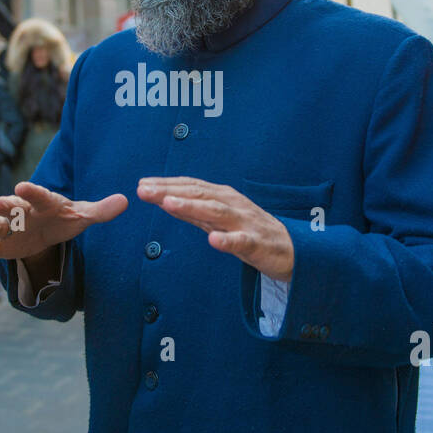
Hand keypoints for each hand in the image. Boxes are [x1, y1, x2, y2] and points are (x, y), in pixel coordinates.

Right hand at [0, 181, 126, 266]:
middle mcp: (22, 211)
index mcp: (43, 201)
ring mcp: (10, 227)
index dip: (31, 190)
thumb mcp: (83, 215)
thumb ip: (101, 210)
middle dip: (3, 205)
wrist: (48, 230)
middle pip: (11, 206)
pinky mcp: (4, 245)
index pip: (38, 194)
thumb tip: (126, 200)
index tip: (21, 186)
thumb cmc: (65, 218)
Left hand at [138, 177, 294, 281]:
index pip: (190, 186)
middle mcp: (231, 204)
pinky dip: (227, 240)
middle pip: (198, 195)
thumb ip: (193, 210)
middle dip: (170, 191)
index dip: (166, 184)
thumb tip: (162, 199)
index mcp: (221, 196)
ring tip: (169, 204)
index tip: (142, 184)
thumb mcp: (218, 218)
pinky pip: (241, 242)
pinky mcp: (256, 243)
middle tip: (144, 190)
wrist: (290, 248)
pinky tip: (213, 241)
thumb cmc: (249, 230)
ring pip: (216, 212)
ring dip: (192, 207)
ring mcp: (244, 222)